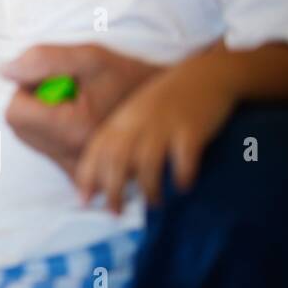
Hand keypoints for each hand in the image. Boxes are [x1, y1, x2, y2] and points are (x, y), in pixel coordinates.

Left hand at [2, 44, 161, 175]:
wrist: (162, 105)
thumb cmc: (126, 75)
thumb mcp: (89, 57)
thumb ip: (43, 60)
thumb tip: (4, 71)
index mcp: (75, 128)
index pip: (15, 112)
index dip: (27, 88)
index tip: (54, 79)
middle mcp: (74, 155)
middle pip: (18, 125)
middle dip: (33, 102)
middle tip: (67, 89)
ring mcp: (77, 169)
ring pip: (28, 137)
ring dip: (41, 116)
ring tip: (75, 104)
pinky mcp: (78, 174)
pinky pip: (43, 148)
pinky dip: (50, 131)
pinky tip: (77, 120)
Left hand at [76, 61, 236, 212]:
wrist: (204, 75)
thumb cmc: (166, 102)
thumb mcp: (135, 116)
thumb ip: (120, 141)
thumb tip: (106, 178)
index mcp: (122, 121)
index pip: (97, 150)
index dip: (88, 176)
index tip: (84, 200)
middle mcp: (138, 123)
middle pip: (117, 160)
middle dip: (112, 190)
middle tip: (115, 212)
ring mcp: (164, 125)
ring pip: (147, 162)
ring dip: (148, 188)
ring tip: (154, 203)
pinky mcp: (192, 128)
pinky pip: (183, 157)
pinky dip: (181, 175)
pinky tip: (183, 186)